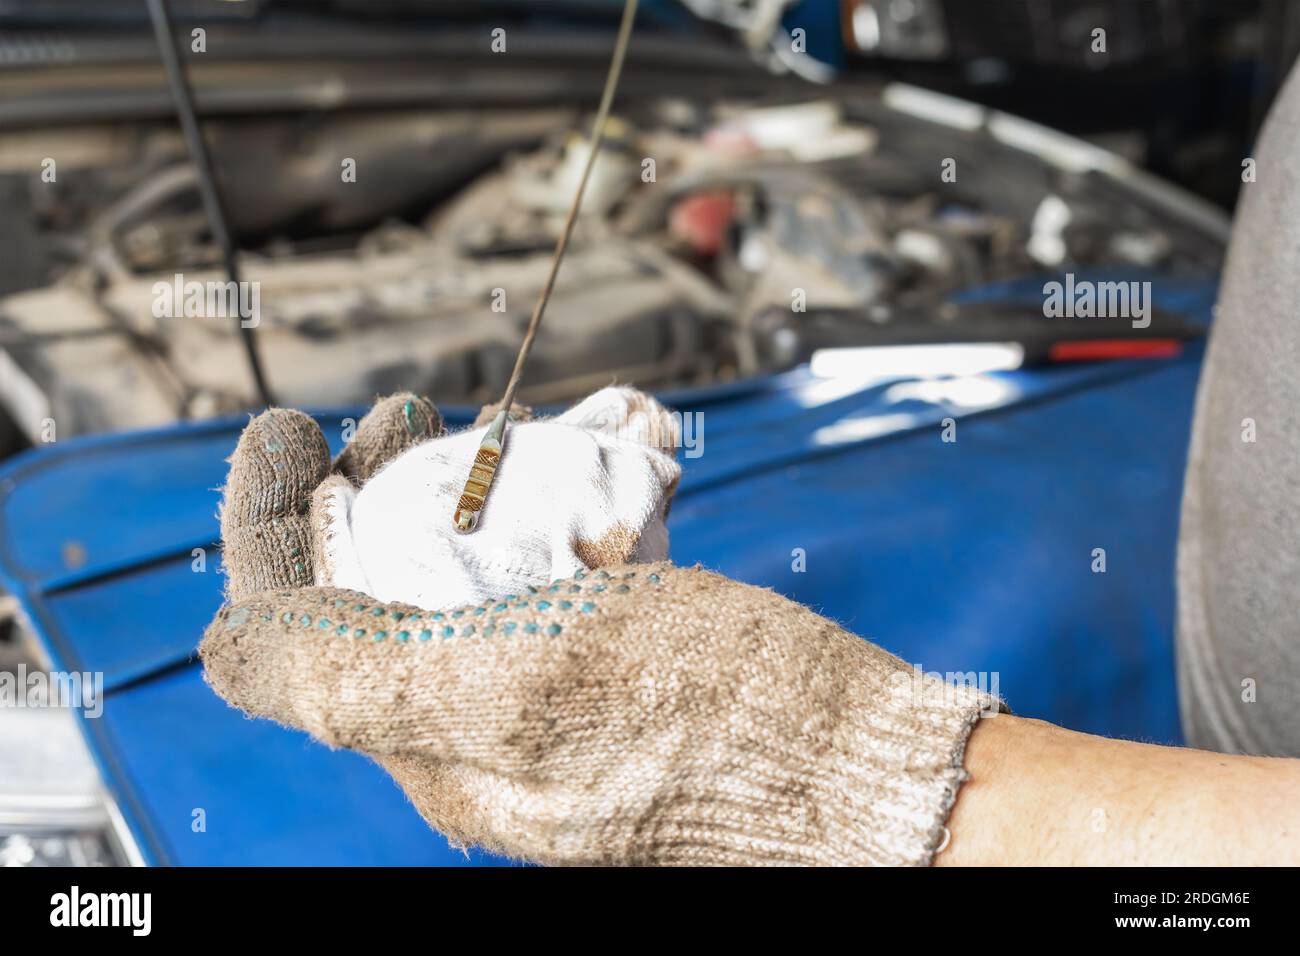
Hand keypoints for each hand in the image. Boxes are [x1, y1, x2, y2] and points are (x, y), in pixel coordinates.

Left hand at [202, 389, 993, 865]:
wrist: (879, 773)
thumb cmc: (733, 730)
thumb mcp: (525, 687)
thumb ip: (357, 675)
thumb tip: (227, 646)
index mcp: (434, 743)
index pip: (297, 625)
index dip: (270, 519)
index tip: (284, 425)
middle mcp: (477, 731)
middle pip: (373, 590)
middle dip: (368, 486)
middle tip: (400, 411)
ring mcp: (549, 701)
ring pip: (464, 574)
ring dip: (465, 486)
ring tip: (493, 426)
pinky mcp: (616, 675)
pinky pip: (556, 580)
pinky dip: (556, 509)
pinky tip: (598, 467)